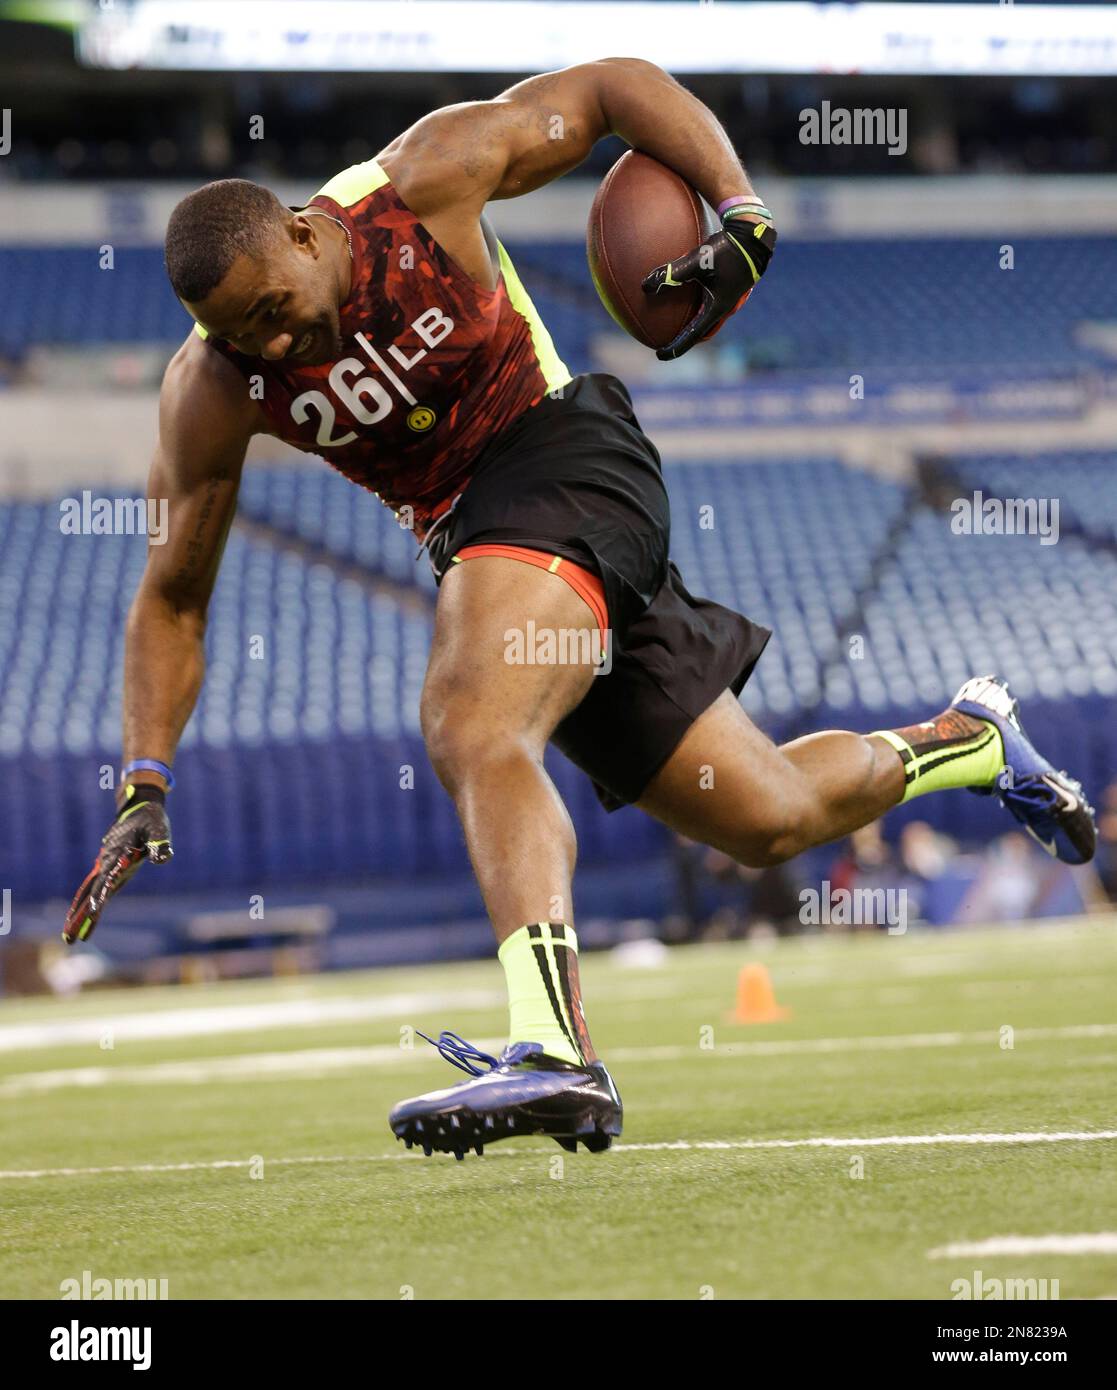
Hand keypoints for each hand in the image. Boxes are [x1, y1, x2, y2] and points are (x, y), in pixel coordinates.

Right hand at [63, 783, 172, 943]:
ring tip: (70, 937)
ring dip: (79, 914)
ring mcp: (106, 865)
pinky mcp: (109, 868)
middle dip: (80, 915)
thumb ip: (160, 843)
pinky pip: (95, 888)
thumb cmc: (151, 820)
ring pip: (89, 892)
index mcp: (118, 852)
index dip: (102, 894)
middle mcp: (108, 861)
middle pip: (91, 892)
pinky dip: (89, 904)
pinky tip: (85, 919)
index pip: (108, 878)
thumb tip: (163, 857)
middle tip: (70, 939)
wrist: (140, 809)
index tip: (95, 911)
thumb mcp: (158, 829)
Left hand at [642, 210, 776, 360]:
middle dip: (684, 339)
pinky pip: (712, 305)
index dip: (675, 347)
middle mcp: (725, 308)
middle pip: (701, 332)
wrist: (753, 235)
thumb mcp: (696, 261)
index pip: (692, 336)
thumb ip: (671, 273)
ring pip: (708, 319)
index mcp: (717, 309)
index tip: (660, 355)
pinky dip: (699, 309)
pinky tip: (691, 296)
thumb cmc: (726, 248)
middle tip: (668, 342)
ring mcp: (730, 299)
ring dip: (693, 324)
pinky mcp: (731, 288)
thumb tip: (645, 286)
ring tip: (678, 323)